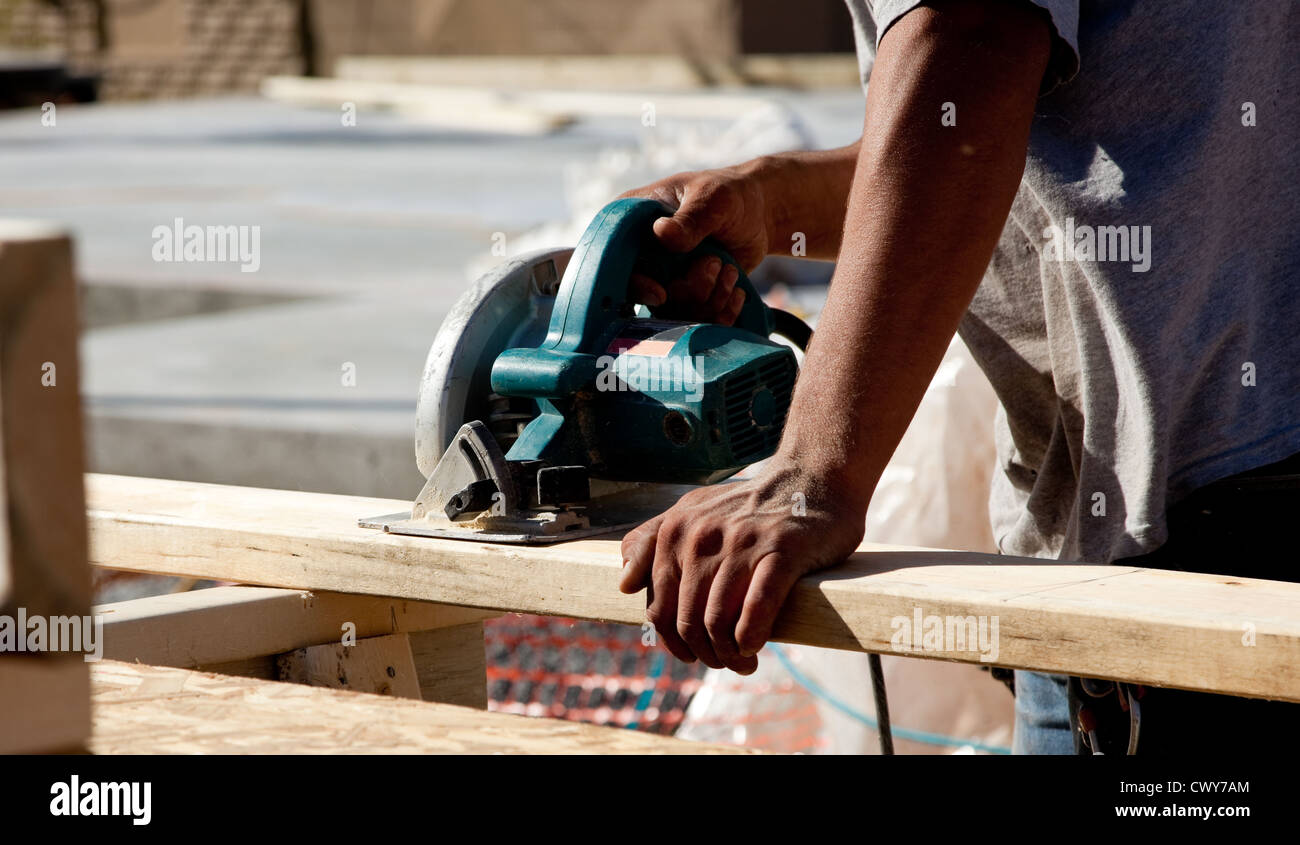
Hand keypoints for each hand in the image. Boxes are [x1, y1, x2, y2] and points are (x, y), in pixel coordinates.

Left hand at [618, 461, 865, 673]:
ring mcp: (741, 542)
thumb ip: (651, 540)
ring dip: (729, 654)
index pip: (658, 608)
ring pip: (717, 621)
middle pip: (687, 621)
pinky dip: (750, 636)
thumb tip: (623, 584)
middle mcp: (702, 536)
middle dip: (705, 653)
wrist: (812, 478)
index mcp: (675, 530)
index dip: (674, 642)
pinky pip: (755, 608)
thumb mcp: (693, 511)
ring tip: (744, 661)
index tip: (694, 653)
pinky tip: (753, 645)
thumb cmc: (750, 505)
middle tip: (726, 663)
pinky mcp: (781, 551)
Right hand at [619, 166, 773, 325]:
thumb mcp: (713, 199)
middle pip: (647, 295)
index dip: (634, 283)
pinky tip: (736, 290)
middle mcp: (643, 255)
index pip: (615, 260)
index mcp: (634, 223)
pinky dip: (721, 313)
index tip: (661, 293)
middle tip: (715, 263)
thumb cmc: (730, 196)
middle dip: (689, 289)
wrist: (757, 217)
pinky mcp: (685, 298)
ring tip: (729, 269)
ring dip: (710, 298)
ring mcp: (663, 280)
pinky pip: (696, 322)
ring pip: (675, 313)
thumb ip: (690, 218)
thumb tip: (662, 234)